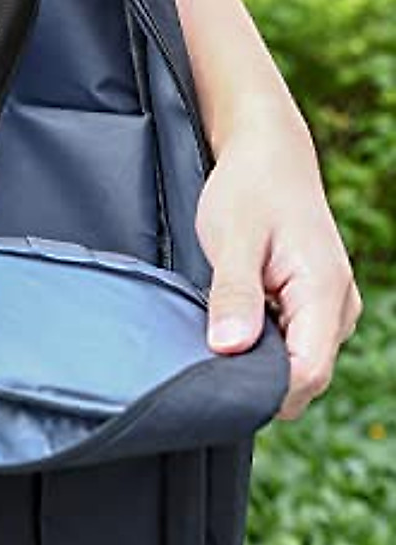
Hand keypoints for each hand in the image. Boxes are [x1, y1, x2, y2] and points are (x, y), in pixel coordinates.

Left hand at [197, 111, 361, 419]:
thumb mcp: (233, 236)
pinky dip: (259, 343)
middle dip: (256, 377)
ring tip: (219, 327)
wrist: (267, 156)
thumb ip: (234, 293)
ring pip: (294, 364)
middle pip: (302, 378)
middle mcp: (338, 309)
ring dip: (256, 359)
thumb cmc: (250, 189)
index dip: (261, 388)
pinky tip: (231, 321)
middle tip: (206, 350)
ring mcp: (328, 309)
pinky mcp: (312, 307)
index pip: (306, 374)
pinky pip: (290, 344)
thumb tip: (228, 348)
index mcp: (325, 293)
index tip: (214, 378)